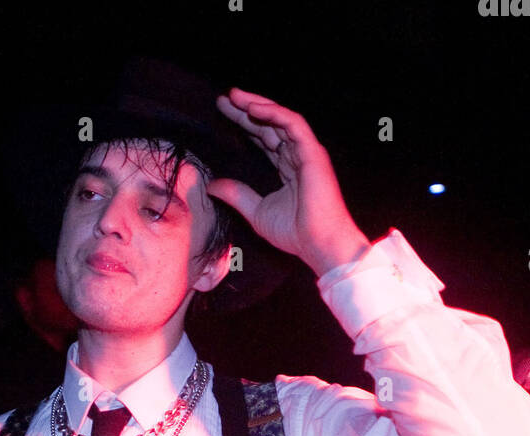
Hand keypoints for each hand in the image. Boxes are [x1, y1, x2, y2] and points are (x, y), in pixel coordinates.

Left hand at [210, 87, 370, 276]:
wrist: (318, 244)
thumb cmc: (295, 233)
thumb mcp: (256, 211)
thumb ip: (236, 195)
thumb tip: (211, 186)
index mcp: (287, 169)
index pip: (264, 139)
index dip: (245, 125)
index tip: (223, 115)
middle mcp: (297, 156)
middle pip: (269, 125)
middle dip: (246, 111)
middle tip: (224, 99)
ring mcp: (306, 152)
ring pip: (280, 118)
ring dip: (257, 105)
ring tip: (234, 97)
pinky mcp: (312, 152)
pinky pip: (292, 124)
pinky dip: (273, 113)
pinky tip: (252, 108)